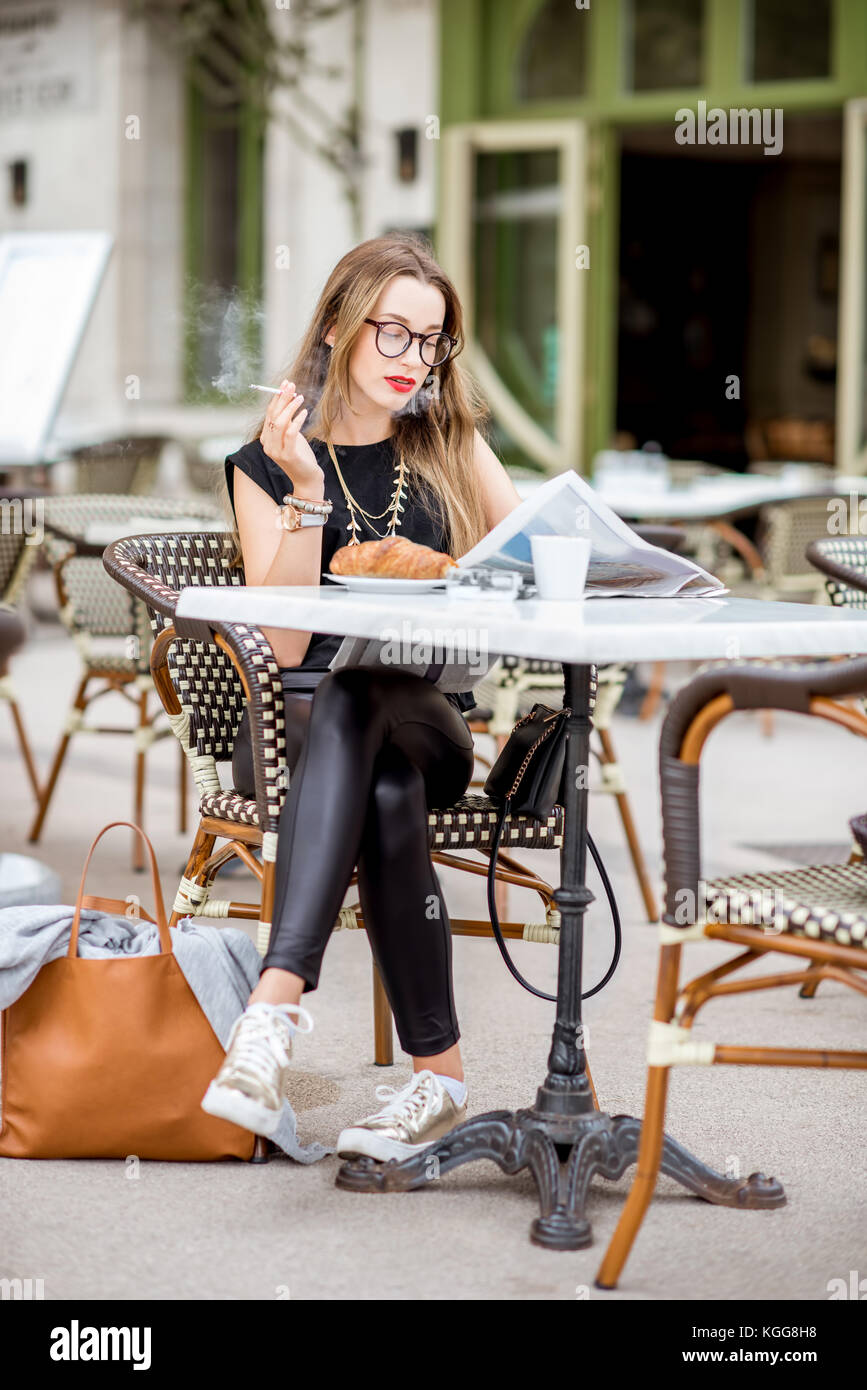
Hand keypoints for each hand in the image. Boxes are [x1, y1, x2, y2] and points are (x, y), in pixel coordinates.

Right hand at [260, 380, 323, 494]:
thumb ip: (287, 421)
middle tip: (291, 385)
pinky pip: (290, 433)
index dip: (276, 397)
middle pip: (272, 415)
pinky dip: (297, 420)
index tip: (285, 384)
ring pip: (279, 423)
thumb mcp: (292, 436)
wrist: (307, 479)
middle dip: (282, 398)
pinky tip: (304, 412)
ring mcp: (276, 451)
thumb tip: (289, 398)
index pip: (269, 413)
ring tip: (300, 397)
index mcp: (266, 439)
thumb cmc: (301, 456)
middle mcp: (267, 445)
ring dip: (290, 407)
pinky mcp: (288, 455)